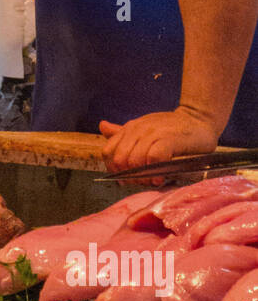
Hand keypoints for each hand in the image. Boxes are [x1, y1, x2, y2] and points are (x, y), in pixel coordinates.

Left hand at [99, 107, 219, 175]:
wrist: (199, 119)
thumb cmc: (172, 127)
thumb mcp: (144, 127)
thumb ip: (124, 132)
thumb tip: (102, 126)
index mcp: (130, 128)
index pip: (108, 152)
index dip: (114, 169)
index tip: (126, 178)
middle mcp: (138, 129)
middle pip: (120, 159)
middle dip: (129, 176)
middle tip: (143, 181)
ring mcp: (153, 133)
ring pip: (135, 161)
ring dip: (143, 177)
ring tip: (153, 180)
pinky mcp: (168, 139)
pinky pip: (154, 158)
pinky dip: (156, 172)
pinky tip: (161, 177)